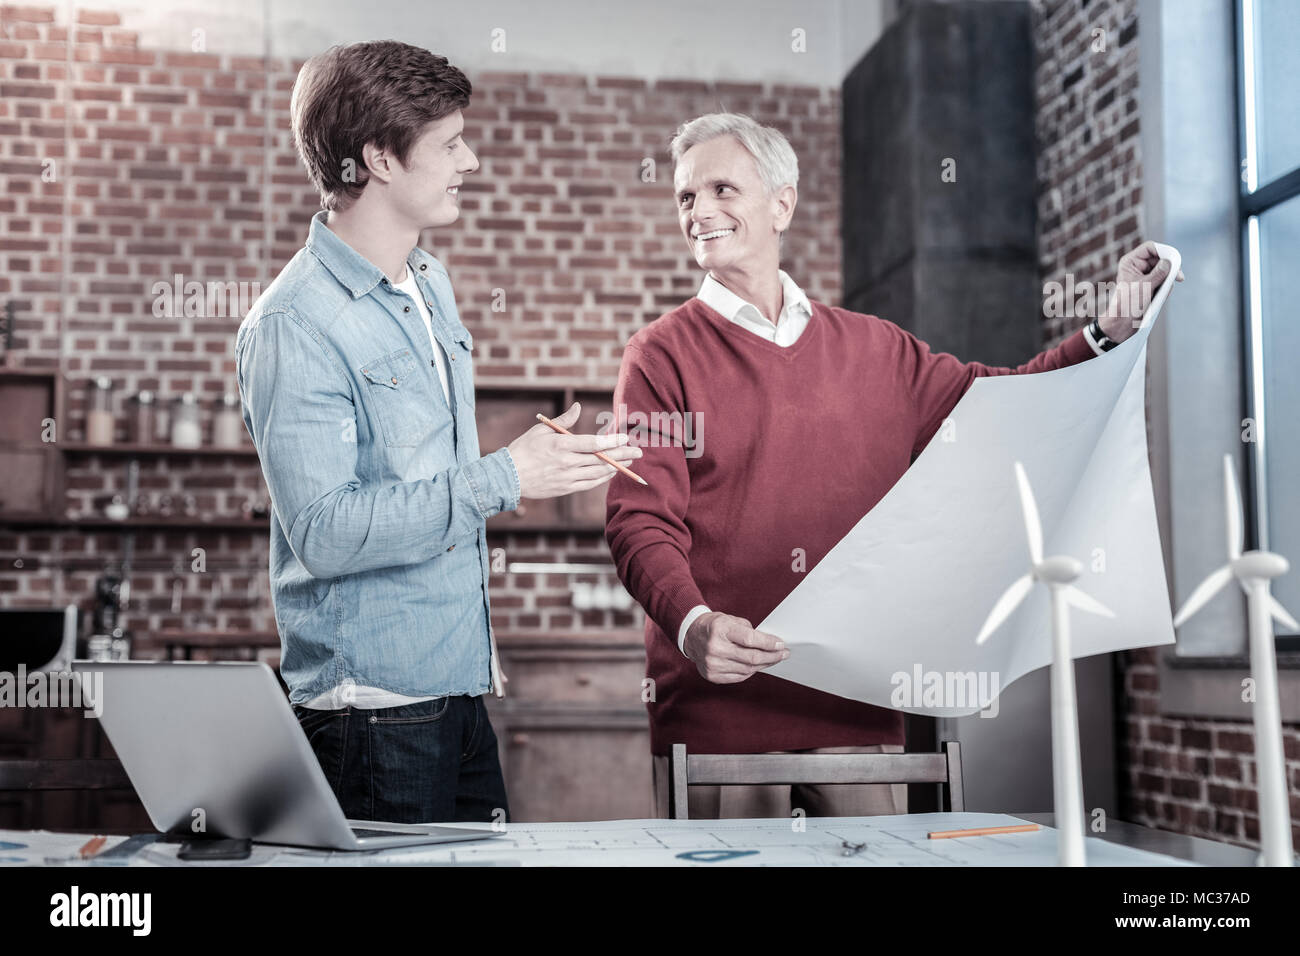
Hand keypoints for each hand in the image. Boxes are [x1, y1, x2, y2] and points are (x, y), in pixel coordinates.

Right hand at [506, 402, 641, 498]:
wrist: (507, 477)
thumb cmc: (523, 449)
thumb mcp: (541, 430)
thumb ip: (563, 420)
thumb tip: (578, 407)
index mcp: (561, 445)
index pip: (593, 444)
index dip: (612, 442)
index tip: (625, 438)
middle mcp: (567, 463)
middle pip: (601, 459)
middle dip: (622, 455)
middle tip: (638, 452)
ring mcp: (567, 477)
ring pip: (598, 473)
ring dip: (616, 467)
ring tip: (630, 462)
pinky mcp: (566, 488)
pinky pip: (590, 483)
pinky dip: (603, 478)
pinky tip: (612, 472)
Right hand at [683, 611, 788, 683]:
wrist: (691, 636)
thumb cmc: (714, 626)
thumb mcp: (731, 619)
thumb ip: (749, 631)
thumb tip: (770, 644)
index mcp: (720, 629)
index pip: (751, 639)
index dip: (769, 643)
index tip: (781, 644)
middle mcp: (715, 648)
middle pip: (751, 657)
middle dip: (772, 656)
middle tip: (783, 654)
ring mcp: (712, 664)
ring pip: (747, 669)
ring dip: (763, 665)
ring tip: (772, 659)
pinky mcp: (712, 675)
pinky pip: (739, 677)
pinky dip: (750, 671)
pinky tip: (757, 666)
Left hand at [1099, 240, 1183, 341]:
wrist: (1122, 323)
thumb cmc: (1128, 304)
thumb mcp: (1145, 286)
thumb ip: (1159, 272)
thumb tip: (1170, 262)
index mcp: (1130, 262)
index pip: (1150, 248)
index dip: (1164, 251)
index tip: (1175, 260)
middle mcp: (1137, 266)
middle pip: (1160, 258)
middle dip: (1170, 267)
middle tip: (1179, 277)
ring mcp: (1144, 276)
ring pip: (1164, 271)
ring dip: (1168, 280)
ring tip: (1163, 291)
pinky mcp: (1150, 285)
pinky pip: (1164, 281)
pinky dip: (1166, 287)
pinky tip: (1161, 296)